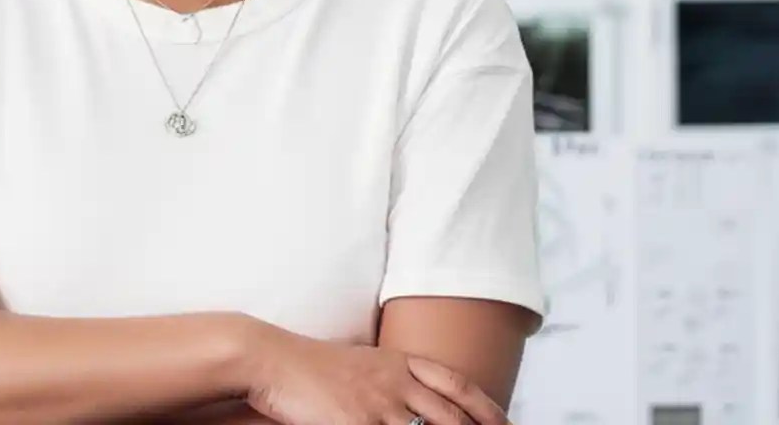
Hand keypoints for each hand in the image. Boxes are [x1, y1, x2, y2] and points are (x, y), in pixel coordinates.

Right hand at [244, 325, 508, 424]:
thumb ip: (389, 380)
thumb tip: (409, 403)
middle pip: (452, 414)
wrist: (272, 359)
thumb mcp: (359, 364)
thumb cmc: (308, 366)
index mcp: (398, 361)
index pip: (457, 384)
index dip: (487, 406)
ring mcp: (379, 404)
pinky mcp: (358, 423)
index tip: (505, 422)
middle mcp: (396, 381)